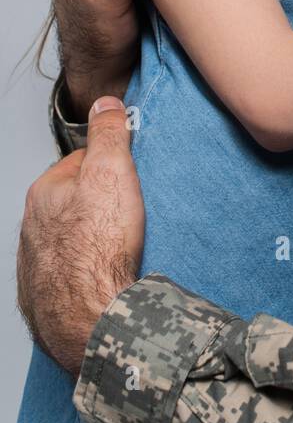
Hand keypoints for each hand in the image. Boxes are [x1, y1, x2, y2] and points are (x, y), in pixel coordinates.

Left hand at [16, 97, 143, 377]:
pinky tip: (105, 276)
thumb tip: (106, 103)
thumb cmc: (98, 248)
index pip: (80, 163)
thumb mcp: (112, 172)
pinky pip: (66, 275)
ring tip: (122, 247)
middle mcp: (31, 227)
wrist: (90, 318)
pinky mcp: (44, 298)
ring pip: (68, 240)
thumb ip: (108, 133)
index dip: (110, 167)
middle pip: (73, 203)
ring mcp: (35, 264)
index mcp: (45, 192)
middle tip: (130, 215)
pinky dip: (83, 273)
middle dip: (98, 205)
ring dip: (90, 240)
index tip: (129, 177)